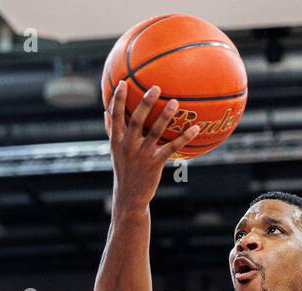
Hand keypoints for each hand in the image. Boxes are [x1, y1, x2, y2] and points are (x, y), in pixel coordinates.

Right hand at [105, 81, 201, 212]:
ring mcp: (142, 155)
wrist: (129, 196)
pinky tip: (196, 128)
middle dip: (145, 104)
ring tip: (175, 102)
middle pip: (136, 121)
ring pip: (154, 132)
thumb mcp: (114, 150)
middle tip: (155, 88)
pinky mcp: (155, 164)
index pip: (116, 117)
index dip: (119, 100)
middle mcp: (128, 146)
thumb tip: (105, 110)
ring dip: (165, 117)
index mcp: (117, 140)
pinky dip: (184, 138)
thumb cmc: (124, 169)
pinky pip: (171, 148)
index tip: (123, 82)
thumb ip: (111, 129)